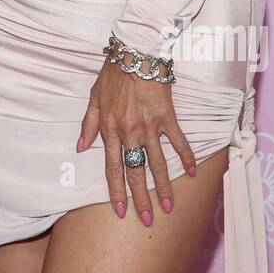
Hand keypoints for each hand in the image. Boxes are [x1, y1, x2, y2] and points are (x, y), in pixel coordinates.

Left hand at [78, 49, 196, 224]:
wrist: (135, 52)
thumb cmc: (112, 73)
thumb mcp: (93, 98)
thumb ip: (88, 124)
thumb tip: (81, 148)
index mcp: (110, 129)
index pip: (112, 167)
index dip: (116, 191)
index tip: (121, 211)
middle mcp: (130, 131)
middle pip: (135, 171)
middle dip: (140, 198)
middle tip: (146, 220)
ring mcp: (150, 125)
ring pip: (157, 162)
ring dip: (163, 187)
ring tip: (168, 207)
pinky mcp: (167, 116)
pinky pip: (178, 141)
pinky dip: (186, 157)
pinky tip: (191, 173)